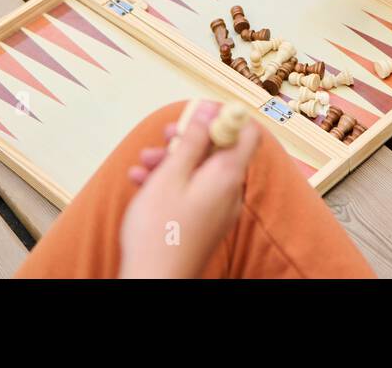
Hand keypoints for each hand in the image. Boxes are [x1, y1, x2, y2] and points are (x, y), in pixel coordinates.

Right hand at [117, 100, 259, 277]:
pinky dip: (171, 182)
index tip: (198, 114)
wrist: (153, 282)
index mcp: (228, 176)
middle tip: (163, 137)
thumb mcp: (171, 175)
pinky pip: (193, 191)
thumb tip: (209, 109)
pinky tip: (142, 183)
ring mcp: (218, 210)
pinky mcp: (205, 223)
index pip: (248, 133)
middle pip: (220, 150)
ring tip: (142, 164)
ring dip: (172, 161)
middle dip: (189, 139)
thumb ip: (193, 140)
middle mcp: (230, 192)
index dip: (226, 117)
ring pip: (200, 171)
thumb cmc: (159, 233)